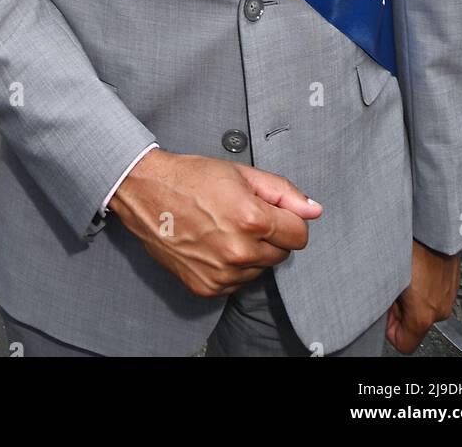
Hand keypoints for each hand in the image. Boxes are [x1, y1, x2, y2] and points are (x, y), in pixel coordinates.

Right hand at [109, 149, 322, 297]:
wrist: (148, 193)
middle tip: (242, 215)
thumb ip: (283, 193)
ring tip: (224, 228)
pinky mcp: (207, 287)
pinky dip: (231, 267)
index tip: (272, 211)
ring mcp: (222, 274)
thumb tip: (313, 210)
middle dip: (270, 235)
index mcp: (252, 219)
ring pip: (260, 269)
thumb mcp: (242, 173)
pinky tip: (213, 244)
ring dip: (251, 252)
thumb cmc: (192, 179)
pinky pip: (237, 282)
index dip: (288, 219)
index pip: (299, 235)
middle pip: (282, 254)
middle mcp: (239, 252)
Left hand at [386, 241, 459, 353]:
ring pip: (424, 308)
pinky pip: (434, 294)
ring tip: (405, 272)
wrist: (434, 228)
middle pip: (413, 325)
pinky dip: (424, 285)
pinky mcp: (453, 285)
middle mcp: (439, 311)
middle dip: (401, 309)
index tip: (386, 313)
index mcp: (423, 316)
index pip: (403, 344)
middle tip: (393, 285)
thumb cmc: (412, 248)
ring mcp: (448, 298)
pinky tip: (417, 267)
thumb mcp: (388, 277)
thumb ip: (383, 301)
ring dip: (412, 295)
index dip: (390, 329)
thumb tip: (378, 307)